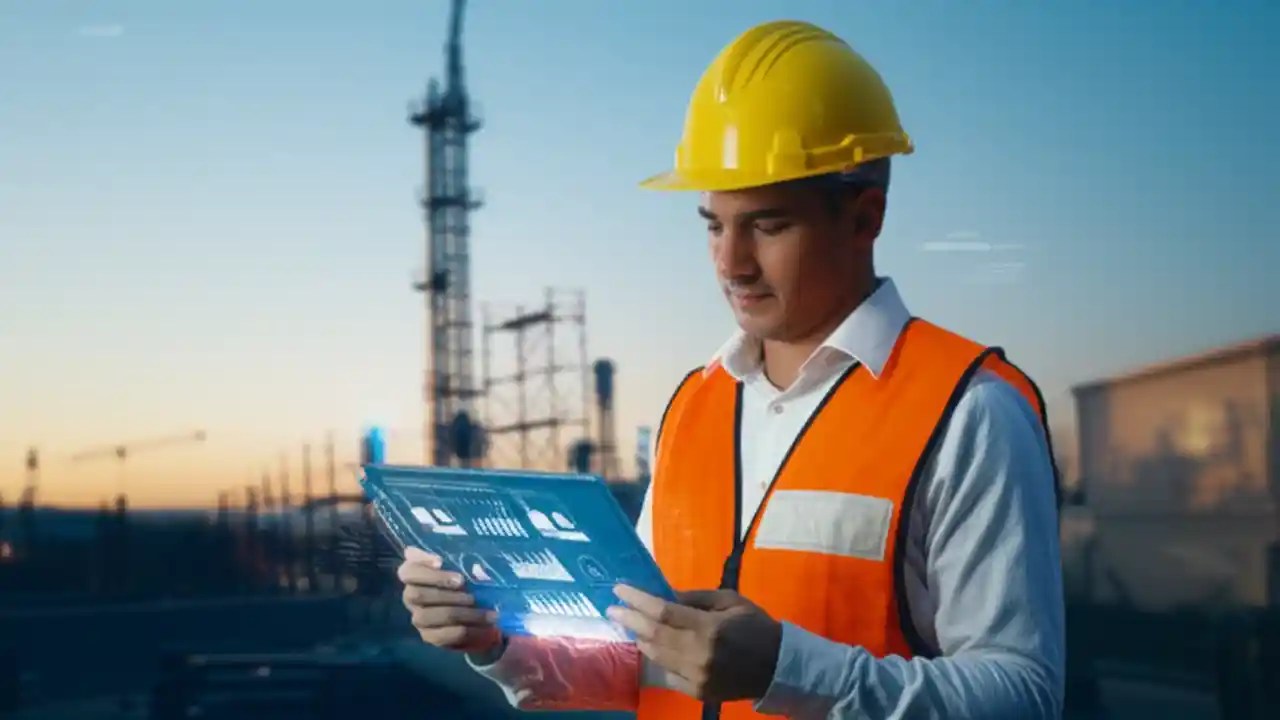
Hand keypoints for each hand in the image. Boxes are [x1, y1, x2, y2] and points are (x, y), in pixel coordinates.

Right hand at [397, 546, 501, 658]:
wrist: (476, 612)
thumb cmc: (464, 581)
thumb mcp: (460, 566)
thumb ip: (450, 559)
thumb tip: (441, 560)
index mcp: (414, 576)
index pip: (407, 571)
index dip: (421, 566)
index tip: (441, 562)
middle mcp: (411, 597)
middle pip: (416, 594)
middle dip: (444, 593)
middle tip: (468, 590)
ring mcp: (418, 619)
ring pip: (430, 616)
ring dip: (461, 613)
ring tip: (485, 611)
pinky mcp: (429, 637)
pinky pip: (443, 636)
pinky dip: (467, 630)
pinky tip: (484, 626)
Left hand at [607, 585, 781, 702]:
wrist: (778, 666)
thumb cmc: (755, 626)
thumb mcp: (730, 601)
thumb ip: (696, 598)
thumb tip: (664, 594)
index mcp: (709, 627)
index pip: (663, 612)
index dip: (638, 599)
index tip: (620, 589)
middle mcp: (699, 654)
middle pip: (654, 634)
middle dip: (630, 619)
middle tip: (613, 608)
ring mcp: (697, 676)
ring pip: (657, 656)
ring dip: (640, 639)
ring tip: (629, 625)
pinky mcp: (698, 692)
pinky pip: (668, 675)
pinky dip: (657, 659)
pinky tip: (649, 647)